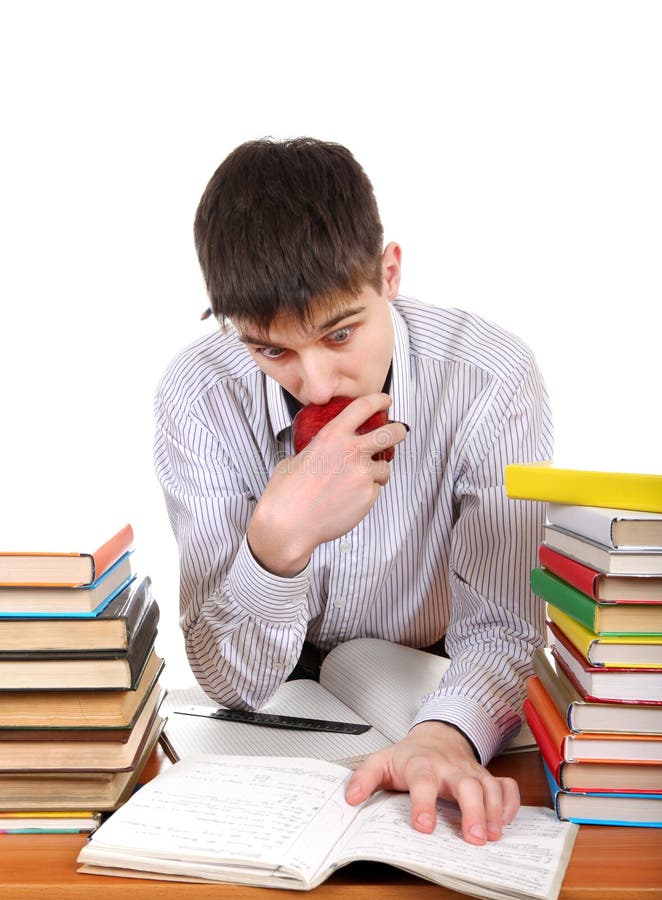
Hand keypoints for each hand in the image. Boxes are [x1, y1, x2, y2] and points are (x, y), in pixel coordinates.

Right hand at [248, 393, 406, 575]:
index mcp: (331, 436)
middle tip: (398, 433)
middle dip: (398, 431)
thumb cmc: (287, 494)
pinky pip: (375, 490)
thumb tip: (320, 450)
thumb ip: (316, 449)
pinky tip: (349, 499)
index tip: (385, 401)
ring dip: (377, 472)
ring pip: (384, 468)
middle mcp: (351, 451)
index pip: (363, 407)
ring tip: (356, 482)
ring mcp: (362, 474)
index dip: (379, 401)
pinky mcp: (368, 496)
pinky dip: (367, 493)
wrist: (289, 524)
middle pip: (390, 433)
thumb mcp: (296, 458)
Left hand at [345, 720, 519, 843]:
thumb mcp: (381, 761)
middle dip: (473, 810)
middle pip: (466, 784)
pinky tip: (506, 821)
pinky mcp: (486, 776)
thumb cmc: (410, 755)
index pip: (423, 780)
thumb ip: (365, 778)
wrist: (437, 734)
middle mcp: (450, 768)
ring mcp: (471, 771)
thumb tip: (351, 797)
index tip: (424, 826)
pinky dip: (511, 802)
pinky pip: (506, 785)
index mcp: (422, 765)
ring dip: (494, 810)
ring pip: (489, 786)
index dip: (424, 803)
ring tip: (493, 835)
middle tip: (475, 836)